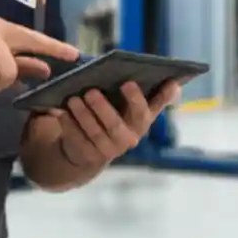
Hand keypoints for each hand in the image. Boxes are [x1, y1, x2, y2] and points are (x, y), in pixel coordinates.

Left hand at [51, 79, 183, 167]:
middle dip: (102, 108)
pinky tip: (61, 112)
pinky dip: (68, 124)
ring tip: (72, 98)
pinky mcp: (87, 156)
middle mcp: (127, 140)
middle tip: (90, 90)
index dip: (135, 98)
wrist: (96, 149)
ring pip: (93, 132)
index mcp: (141, 124)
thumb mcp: (138, 109)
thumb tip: (176, 84)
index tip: (127, 82)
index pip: (142, 112)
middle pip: (115, 125)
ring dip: (82, 115)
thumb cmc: (120, 119)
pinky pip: (76, 139)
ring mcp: (106, 151)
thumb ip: (158, 97)